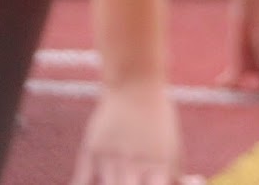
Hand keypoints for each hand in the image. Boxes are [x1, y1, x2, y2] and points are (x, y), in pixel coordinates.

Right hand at [71, 80, 202, 184]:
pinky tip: (88, 183)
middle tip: (132, 181)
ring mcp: (111, 157)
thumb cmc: (158, 118)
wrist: (135, 84)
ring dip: (112, 184)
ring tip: (120, 178)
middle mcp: (135, 163)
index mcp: (159, 165)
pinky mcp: (92, 149)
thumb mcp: (172, 145)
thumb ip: (176, 175)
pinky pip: (81, 181)